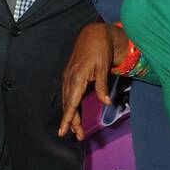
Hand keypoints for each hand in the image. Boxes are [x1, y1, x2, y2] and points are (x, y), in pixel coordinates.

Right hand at [58, 23, 123, 140]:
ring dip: (70, 114)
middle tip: (78, 135)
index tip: (63, 131)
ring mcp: (68, 76)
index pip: (71, 103)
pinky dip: (69, 104)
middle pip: (68, 105)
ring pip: (66, 100)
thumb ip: (102, 86)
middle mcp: (69, 78)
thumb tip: (106, 102)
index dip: (68, 119)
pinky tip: (72, 110)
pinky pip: (67, 93)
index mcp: (77, 77)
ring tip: (75, 128)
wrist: (93, 34)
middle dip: (71, 121)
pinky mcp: (69, 74)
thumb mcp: (103, 68)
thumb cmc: (100, 50)